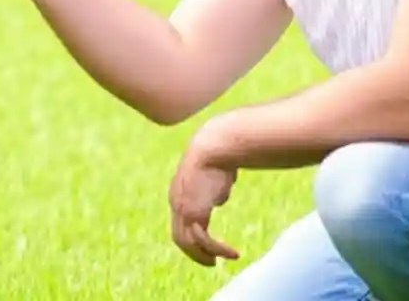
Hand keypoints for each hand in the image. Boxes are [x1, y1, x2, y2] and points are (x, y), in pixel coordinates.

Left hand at [169, 132, 239, 266]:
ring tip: (216, 263)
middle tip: (209, 261)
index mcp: (179, 192)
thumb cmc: (219, 154)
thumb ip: (215, 188)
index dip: (191, 234)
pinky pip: (203, 239)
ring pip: (187, 242)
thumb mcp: (215, 174)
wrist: (215, 146)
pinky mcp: (194, 212)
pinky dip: (216, 249)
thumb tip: (220, 196)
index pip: (180, 220)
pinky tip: (232, 254)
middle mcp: (176, 202)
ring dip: (202, 255)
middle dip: (193, 251)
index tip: (205, 242)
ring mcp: (182, 208)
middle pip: (179, 235)